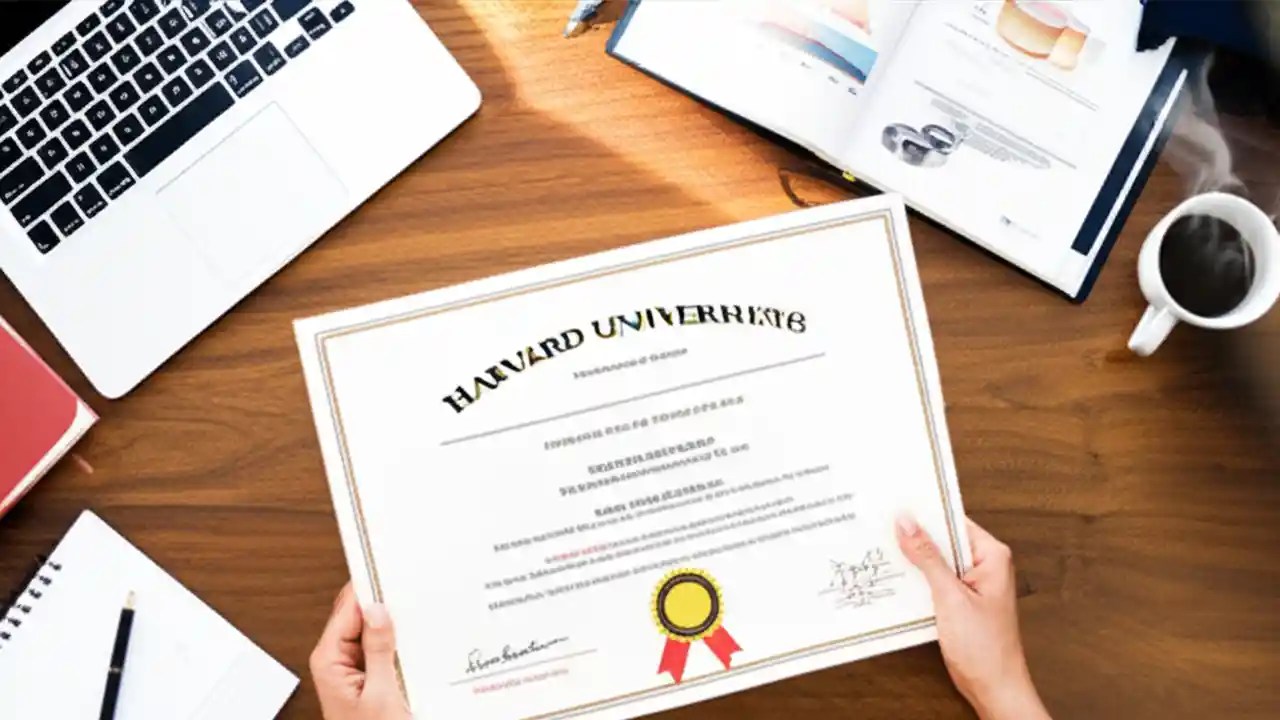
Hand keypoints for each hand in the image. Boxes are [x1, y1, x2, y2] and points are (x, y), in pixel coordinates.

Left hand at [311, 583, 412, 719]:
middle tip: (409, 586)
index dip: (368, 586)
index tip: (386, 566)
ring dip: (394, 624)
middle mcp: (338, 660)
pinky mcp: (370, 676)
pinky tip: (415, 639)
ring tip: (417, 613)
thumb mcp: (381, 694)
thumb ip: (378, 649)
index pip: (347, 608)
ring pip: (374, 629)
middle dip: (383, 602)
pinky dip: (399, 640)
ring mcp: (354, 667)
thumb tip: (377, 610)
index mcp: (329, 659)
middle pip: (360, 615)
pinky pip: (383, 646)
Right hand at [895, 516, 1050, 719]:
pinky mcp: (959, 602)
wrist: (994, 688)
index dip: (925, 513)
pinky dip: (917, 581)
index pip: (953, 521)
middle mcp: (984, 566)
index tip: (897, 507)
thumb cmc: (986, 649)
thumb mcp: (951, 597)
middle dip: (915, 538)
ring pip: (936, 561)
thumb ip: (928, 558)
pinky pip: (934, 581)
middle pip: (943, 540)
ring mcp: (971, 584)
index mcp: (991, 556)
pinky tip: (898, 581)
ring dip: (914, 562)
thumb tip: (908, 524)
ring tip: (885, 553)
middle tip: (883, 529)